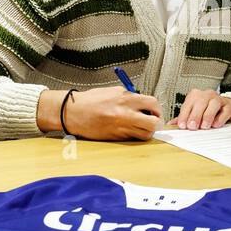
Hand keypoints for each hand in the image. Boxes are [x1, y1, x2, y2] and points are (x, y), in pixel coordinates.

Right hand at [42, 87, 161, 140]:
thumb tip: (142, 102)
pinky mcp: (116, 138)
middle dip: (156, 123)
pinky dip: (134, 135)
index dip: (157, 109)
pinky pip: (133, 138)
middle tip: (153, 121)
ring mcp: (121, 128)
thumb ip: (129, 96)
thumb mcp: (112, 92)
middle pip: (154, 123)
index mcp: (125, 99)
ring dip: (146, 132)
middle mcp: (125, 114)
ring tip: (141, 127)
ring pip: (145, 135)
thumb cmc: (90, 101)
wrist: (72, 112)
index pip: (153, 103)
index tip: (155, 111)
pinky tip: (128, 130)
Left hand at [168, 90, 230, 129]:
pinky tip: (216, 124)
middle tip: (192, 127)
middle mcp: (207, 95)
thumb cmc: (207, 110)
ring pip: (213, 105)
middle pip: (200, 103)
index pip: (188, 105)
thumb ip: (183, 118)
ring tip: (204, 126)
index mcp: (195, 96)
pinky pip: (225, 110)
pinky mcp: (229, 106)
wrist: (227, 107)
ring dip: (208, 116)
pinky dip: (220, 118)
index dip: (184, 115)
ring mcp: (219, 99)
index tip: (182, 125)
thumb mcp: (194, 112)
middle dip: (195, 115)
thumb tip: (170, 125)